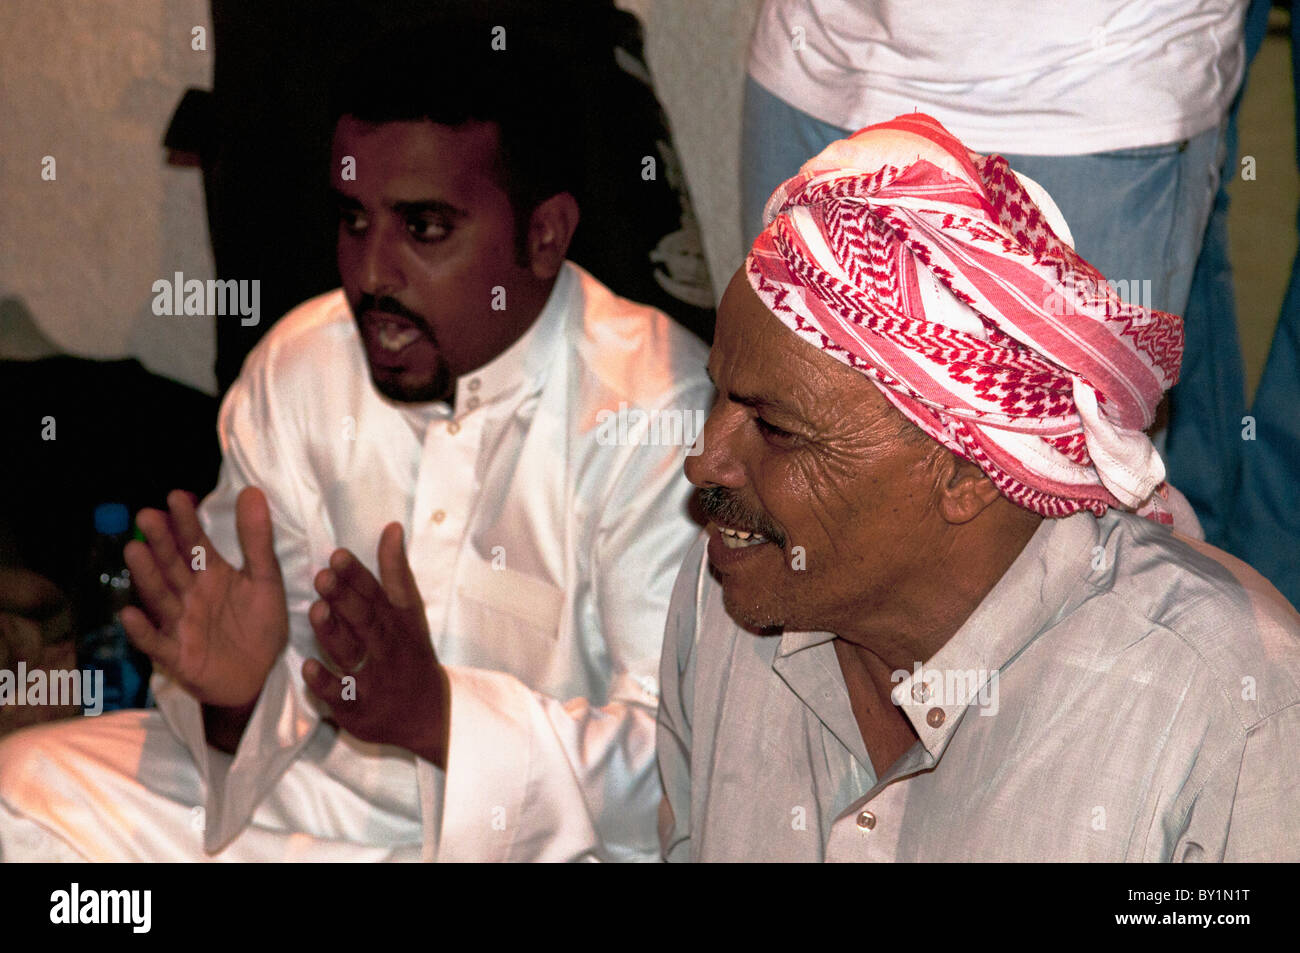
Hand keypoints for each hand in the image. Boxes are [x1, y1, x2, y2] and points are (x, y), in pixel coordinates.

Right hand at [121, 487, 287, 708]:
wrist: (260, 677)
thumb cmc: (259, 626)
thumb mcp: (265, 581)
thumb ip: (258, 540)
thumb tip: (252, 491)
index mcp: (211, 575)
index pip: (196, 544)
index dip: (187, 521)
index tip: (177, 496)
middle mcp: (190, 595)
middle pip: (173, 565)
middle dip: (161, 541)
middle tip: (148, 515)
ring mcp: (180, 624)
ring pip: (161, 597)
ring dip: (147, 576)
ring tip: (134, 550)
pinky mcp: (177, 655)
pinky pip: (156, 643)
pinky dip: (142, 631)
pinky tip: (129, 614)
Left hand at [302, 522, 449, 767]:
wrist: (429, 715)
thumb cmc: (411, 654)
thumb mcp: (410, 613)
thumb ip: (396, 572)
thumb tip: (391, 527)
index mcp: (398, 622)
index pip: (379, 594)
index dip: (358, 575)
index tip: (338, 555)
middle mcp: (387, 647)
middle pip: (365, 620)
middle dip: (345, 598)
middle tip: (323, 576)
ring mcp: (373, 679)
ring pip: (351, 653)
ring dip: (333, 633)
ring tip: (315, 611)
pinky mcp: (359, 708)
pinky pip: (341, 695)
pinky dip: (326, 683)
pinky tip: (308, 667)